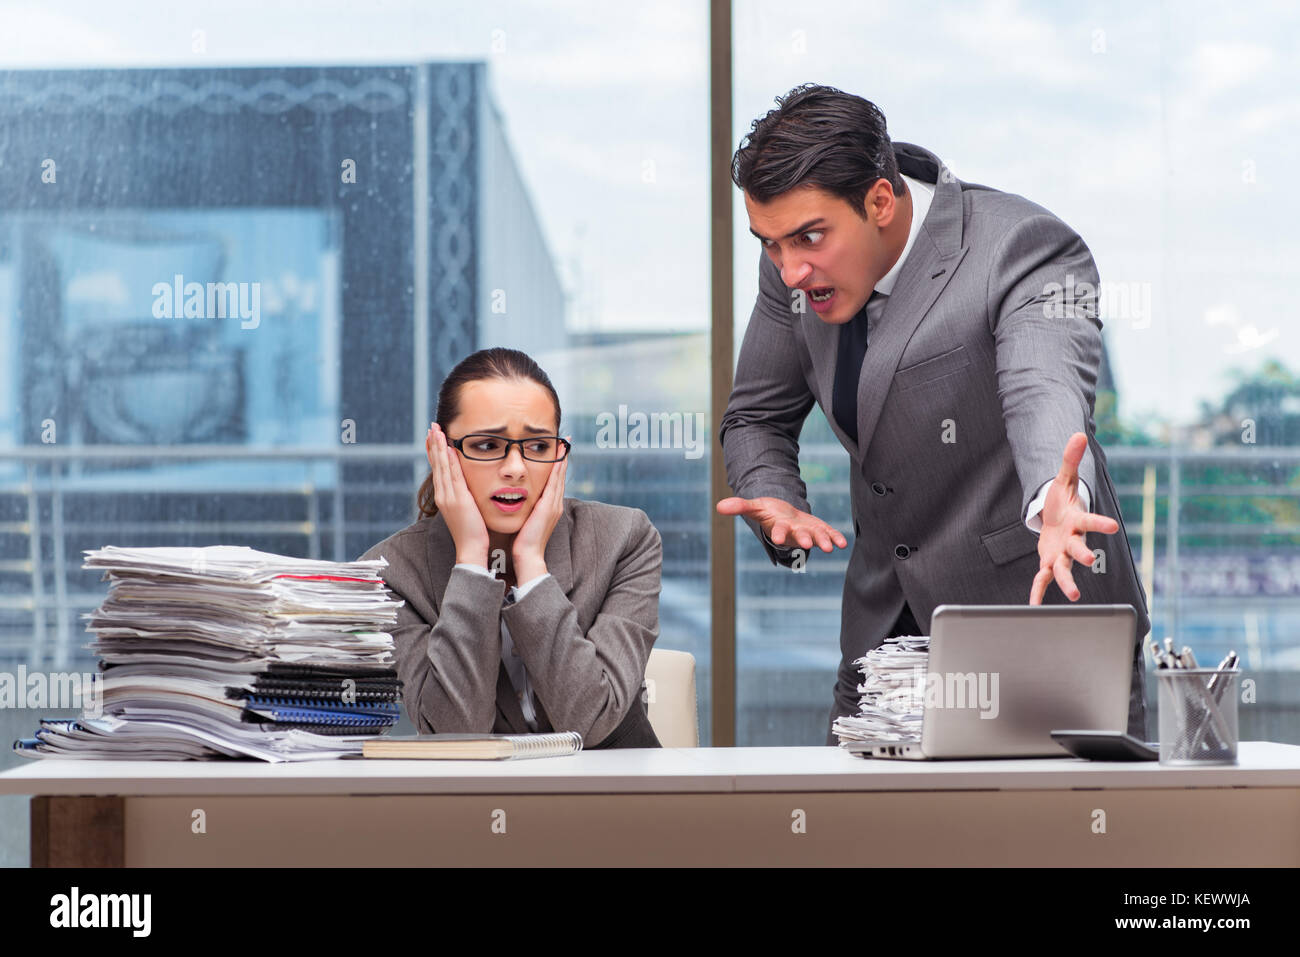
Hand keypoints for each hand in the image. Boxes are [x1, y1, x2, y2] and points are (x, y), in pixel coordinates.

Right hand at [427, 423, 490, 565]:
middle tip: (432, 426)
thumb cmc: (473, 531)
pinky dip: (448, 461)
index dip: (435, 451)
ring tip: (435, 430)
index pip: (438, 468)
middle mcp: (443, 494)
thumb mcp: (467, 509)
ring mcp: (448, 497)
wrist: (471, 548)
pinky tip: (448, 448)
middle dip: (433, 444)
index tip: (433, 436)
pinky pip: (452, 476)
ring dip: (438, 447)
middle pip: (436, 464)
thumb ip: (465, 496)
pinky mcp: (457, 500)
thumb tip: (468, 486)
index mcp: (445, 496)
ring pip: (441, 467)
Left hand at [511, 438, 567, 581]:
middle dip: (562, 459)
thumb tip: (517, 499)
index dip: (556, 467)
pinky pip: (555, 483)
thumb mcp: (525, 520)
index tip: (557, 453)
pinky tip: (558, 458)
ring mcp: (554, 505)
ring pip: (559, 477)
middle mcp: (555, 504)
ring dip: (561, 460)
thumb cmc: (522, 541)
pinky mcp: (550, 507)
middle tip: (563, 442)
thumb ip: (525, 509)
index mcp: (549, 507)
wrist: (528, 555)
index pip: (553, 482)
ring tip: (562, 444)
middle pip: (560, 477)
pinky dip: (558, 470)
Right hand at [715, 496, 847, 552]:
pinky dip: (836, 538)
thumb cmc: (769, 513)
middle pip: (799, 537)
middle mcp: (794, 533)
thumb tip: (719, 506)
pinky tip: (842, 543)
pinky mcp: (819, 529)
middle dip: (804, 540)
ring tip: (830, 548)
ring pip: (816, 538)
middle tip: (808, 545)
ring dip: (823, 542)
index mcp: (779, 528)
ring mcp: (808, 532)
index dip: (778, 535)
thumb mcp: (755, 506)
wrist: (785, 517)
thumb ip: (740, 506)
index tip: (778, 539)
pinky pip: (829, 534)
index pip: (778, 532)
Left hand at [1030, 432, 1118, 603]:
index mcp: (1077, 521)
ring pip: (1065, 569)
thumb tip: (1078, 434)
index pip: (1091, 521)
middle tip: (1089, 561)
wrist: (1057, 522)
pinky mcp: (1048, 562)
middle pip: (1079, 548)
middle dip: (1083, 555)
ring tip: (1074, 595)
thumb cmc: (1062, 502)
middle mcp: (1072, 541)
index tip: (1113, 528)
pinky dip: (1038, 591)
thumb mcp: (1063, 480)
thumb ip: (1070, 460)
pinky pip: (1043, 578)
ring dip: (1067, 581)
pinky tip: (1033, 605)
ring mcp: (1061, 554)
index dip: (1100, 524)